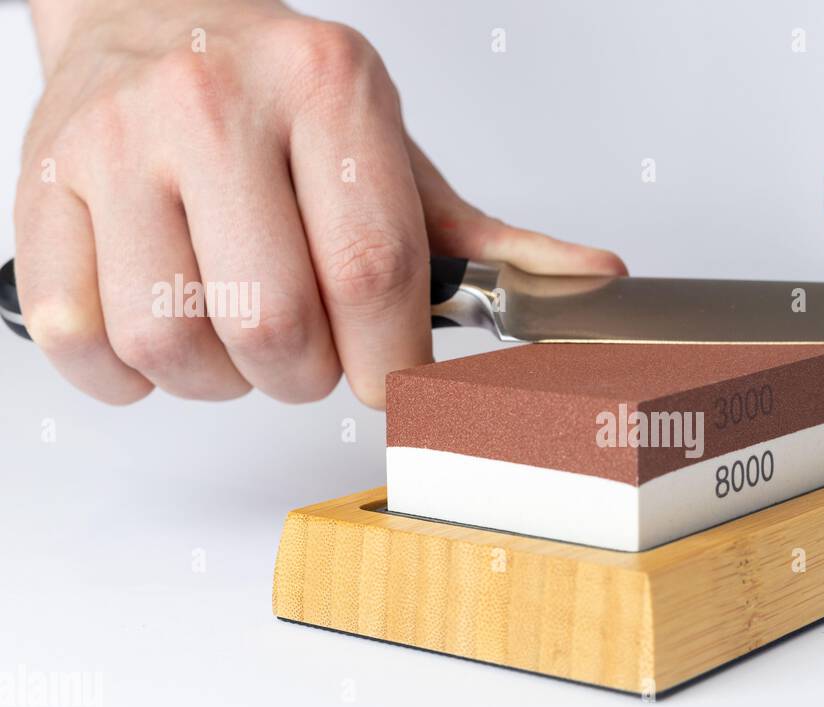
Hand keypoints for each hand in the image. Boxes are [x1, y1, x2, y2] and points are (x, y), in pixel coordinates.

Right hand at [16, 0, 623, 406]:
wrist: (154, 15)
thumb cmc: (283, 98)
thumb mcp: (394, 149)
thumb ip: (490, 235)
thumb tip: (595, 281)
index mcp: (325, 86)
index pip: (375, 271)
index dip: (392, 360)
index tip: (393, 378)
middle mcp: (212, 103)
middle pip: (275, 323)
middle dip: (307, 375)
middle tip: (312, 353)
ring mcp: (113, 144)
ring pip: (175, 344)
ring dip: (223, 381)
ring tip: (240, 339)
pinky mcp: (41, 192)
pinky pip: (84, 342)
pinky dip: (132, 379)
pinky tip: (167, 340)